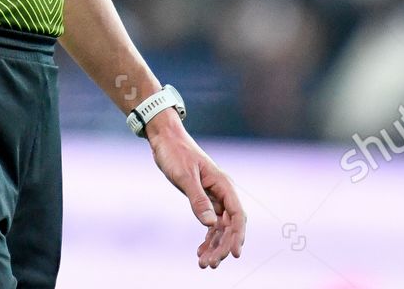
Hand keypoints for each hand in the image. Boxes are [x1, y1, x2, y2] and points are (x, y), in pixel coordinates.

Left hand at [145, 111, 245, 268]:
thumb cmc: (176, 153)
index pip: (237, 215)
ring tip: (204, 264)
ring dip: (215, 246)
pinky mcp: (204, 199)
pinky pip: (211, 224)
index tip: (233, 254)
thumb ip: (198, 199)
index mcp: (223, 184)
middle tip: (211, 264)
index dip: (237, 236)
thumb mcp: (184, 176)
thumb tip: (210, 223)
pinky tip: (200, 251)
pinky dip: (207, 238)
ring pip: (221, 227)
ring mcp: (214, 197)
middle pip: (230, 225)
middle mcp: (223, 192)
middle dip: (223, 246)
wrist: (165, 139)